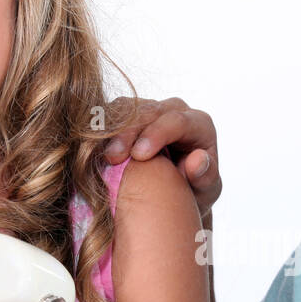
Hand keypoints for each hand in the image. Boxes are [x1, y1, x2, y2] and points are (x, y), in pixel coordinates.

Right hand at [101, 97, 220, 217]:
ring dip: (111, 130)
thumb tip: (197, 160)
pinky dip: (100, 129)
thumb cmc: (195, 192)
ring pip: (127, 107)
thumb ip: (206, 176)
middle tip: (112, 158)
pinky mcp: (130, 114)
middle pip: (149, 111)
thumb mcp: (206, 191)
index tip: (139, 156)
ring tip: (101, 155)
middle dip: (129, 132)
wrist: (176, 194)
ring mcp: (151, 110)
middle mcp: (176, 110)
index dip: (156, 134)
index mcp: (199, 124)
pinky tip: (93, 149)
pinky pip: (111, 112)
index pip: (177, 121)